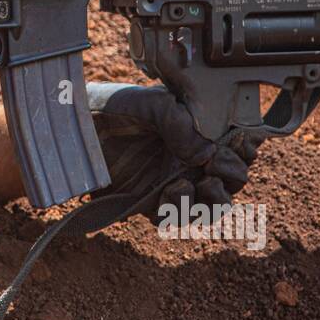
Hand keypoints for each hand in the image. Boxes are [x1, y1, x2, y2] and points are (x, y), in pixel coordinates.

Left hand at [87, 83, 260, 217]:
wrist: (72, 128)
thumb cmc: (112, 106)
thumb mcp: (152, 103)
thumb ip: (182, 122)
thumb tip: (208, 152)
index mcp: (197, 131)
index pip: (235, 144)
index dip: (247, 147)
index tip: (245, 142)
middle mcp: (189, 159)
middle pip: (232, 179)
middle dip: (234, 175)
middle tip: (219, 165)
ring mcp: (171, 182)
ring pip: (210, 206)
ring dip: (217, 199)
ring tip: (206, 182)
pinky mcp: (149, 202)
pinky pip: (175, 217)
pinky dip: (181, 208)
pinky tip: (174, 189)